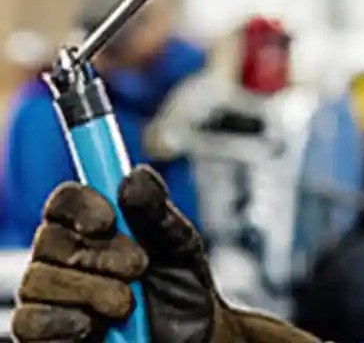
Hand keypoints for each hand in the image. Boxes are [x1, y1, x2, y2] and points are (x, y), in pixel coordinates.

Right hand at [12, 166, 315, 342]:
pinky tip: (95, 326)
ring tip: (127, 304)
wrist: (194, 338)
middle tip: (139, 267)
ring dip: (91, 291)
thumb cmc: (182, 289)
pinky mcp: (44, 333)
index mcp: (92, 228)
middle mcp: (63, 257)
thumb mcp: (179, 244)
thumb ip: (157, 210)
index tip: (109, 219)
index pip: (64, 202)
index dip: (81, 206)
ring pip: (39, 282)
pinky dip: (65, 322)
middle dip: (99, 255)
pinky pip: (30, 323)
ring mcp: (49, 296)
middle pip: (49, 240)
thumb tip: (134, 176)